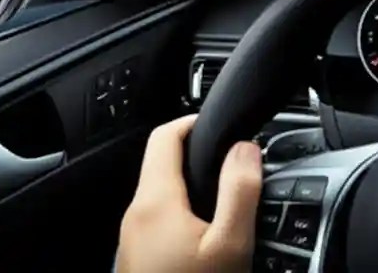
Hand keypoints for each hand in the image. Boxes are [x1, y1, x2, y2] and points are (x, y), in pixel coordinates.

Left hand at [116, 115, 262, 272]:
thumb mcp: (229, 244)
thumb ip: (239, 192)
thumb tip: (245, 149)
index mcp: (155, 201)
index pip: (164, 136)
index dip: (193, 121)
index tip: (220, 126)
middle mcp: (135, 214)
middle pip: (163, 164)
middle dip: (198, 157)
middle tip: (233, 166)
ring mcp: (132, 236)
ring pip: (162, 193)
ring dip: (193, 187)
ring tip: (226, 201)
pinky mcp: (136, 254)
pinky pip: (160, 219)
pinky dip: (184, 213)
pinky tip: (207, 233)